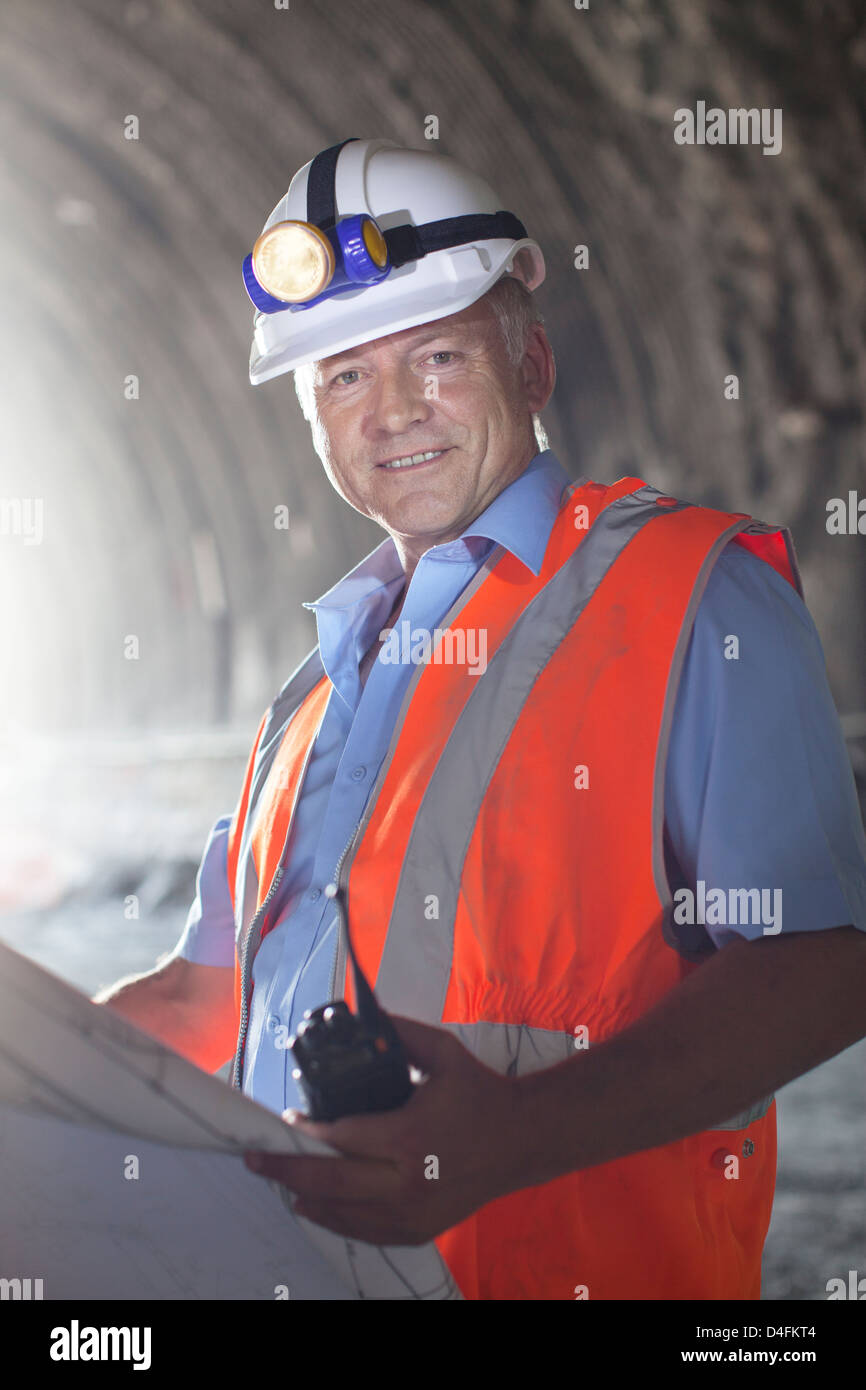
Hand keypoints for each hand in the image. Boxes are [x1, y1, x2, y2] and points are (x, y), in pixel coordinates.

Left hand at [243, 1014, 528, 1245]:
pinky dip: (336, 1219)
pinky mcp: (420, 1229)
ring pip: (343, 1215)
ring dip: (306, 1197)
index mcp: (411, 1136)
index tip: (287, 1119)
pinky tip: (316, 1205)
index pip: (342, 1138)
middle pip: (331, 1183)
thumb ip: (400, 1033)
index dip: (308, 1131)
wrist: (522, 1140)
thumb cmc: (479, 1093)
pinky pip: (366, 1232)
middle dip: (286, 1169)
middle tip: (255, 1158)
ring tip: (281, 1180)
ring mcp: (413, 1213)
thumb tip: (364, 1021)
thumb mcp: (443, 1052)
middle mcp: (408, 1181)